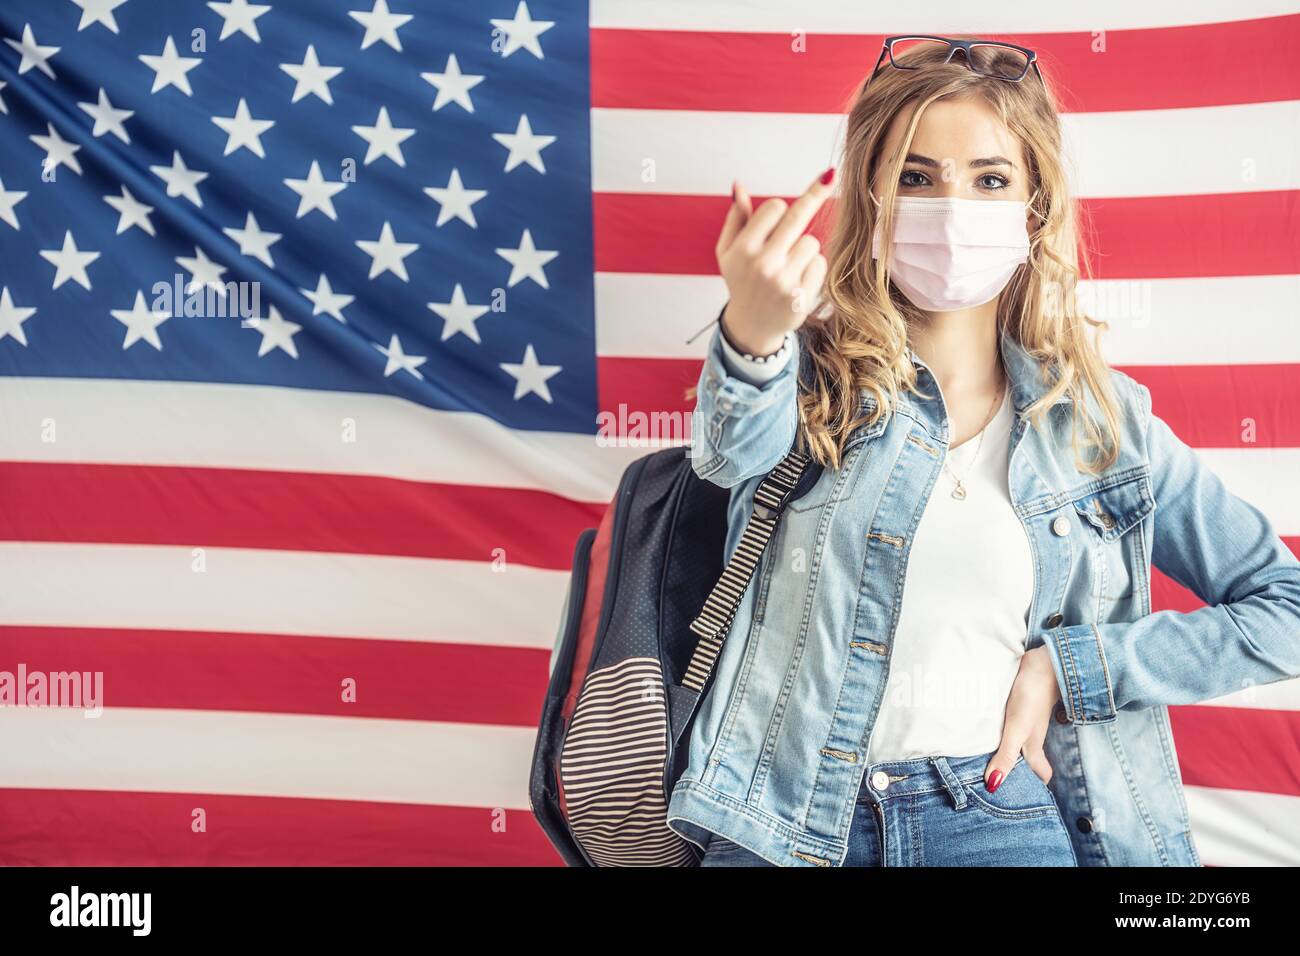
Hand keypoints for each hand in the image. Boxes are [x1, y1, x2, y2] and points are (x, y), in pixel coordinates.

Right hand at [714, 168, 834, 356]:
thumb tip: (739, 186)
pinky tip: (798, 280)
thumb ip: (736, 219)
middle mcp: (762, 263)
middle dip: (815, 194)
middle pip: (797, 216)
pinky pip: (819, 264)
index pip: (774, 208)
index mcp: (743, 248)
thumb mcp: (729, 252)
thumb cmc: (741, 281)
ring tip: (789, 264)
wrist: (752, 325)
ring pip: (811, 242)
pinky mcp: (801, 296)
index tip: (782, 210)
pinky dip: (812, 268)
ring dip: (805, 248)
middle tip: (830, 176)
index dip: (779, 209)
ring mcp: (783, 281)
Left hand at [983, 646, 1060, 791]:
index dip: (1037, 785)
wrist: (1043, 663)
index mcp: (1033, 745)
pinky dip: (1005, 730)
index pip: (1041, 772)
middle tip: (1004, 780)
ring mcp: (1028, 719)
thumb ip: (1005, 756)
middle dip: (1021, 770)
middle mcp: (1032, 734)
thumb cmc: (1032, 698)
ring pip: (1022, 740)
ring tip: (993, 757)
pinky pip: (1014, 723)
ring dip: (1010, 749)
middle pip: (1030, 758)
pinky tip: (992, 727)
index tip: (1029, 799)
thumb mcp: (1017, 730)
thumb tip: (994, 785)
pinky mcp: (1021, 704)